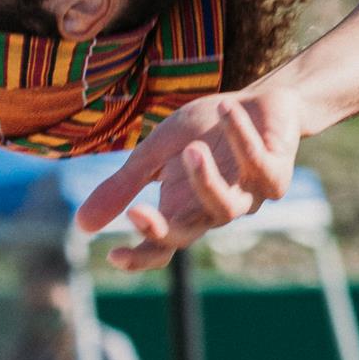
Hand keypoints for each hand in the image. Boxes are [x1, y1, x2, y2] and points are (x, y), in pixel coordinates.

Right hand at [74, 85, 304, 269]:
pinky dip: (241, 137)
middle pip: (188, 236)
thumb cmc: (205, 130)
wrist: (259, 102)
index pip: (161, 246)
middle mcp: (214, 210)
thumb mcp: (156, 153)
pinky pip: (259, 165)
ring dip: (206, 180)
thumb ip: (124, 186)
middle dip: (163, 231)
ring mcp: (249, 197)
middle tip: (135, 211)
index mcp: (182, 209)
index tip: (113, 255)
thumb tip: (81, 226)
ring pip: (226, 207)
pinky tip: (226, 109)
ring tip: (190, 148)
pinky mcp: (277, 175)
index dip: (140, 257)